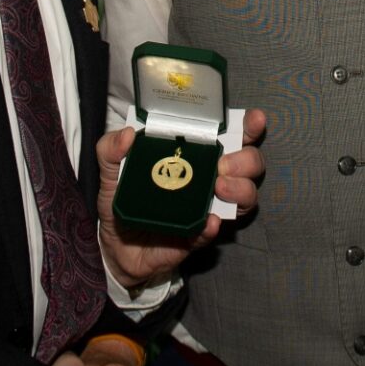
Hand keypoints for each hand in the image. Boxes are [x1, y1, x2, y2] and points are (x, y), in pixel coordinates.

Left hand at [96, 108, 265, 290]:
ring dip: (241, 189)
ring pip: (246, 197)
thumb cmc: (122, 198)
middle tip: (224, 164)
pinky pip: (214, 231)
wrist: (113, 245)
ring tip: (220, 186)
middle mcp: (210, 177)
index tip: (254, 119)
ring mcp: (208, 207)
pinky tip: (208, 220)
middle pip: (249, 164)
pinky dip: (213, 225)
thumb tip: (128, 134)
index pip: (231, 136)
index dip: (248, 127)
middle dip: (246, 160)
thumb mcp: (110, 168)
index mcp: (195, 154)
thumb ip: (111, 147)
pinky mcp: (198, 236)